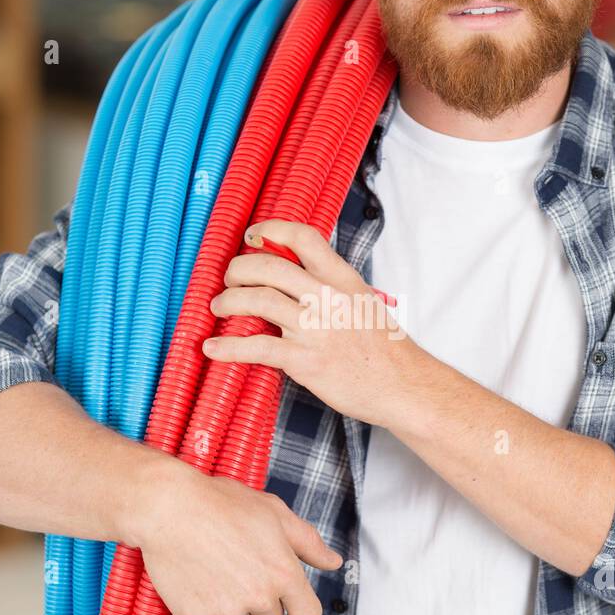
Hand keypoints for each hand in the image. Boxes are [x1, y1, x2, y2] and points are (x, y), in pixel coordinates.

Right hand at [132, 454, 342, 614]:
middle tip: (236, 566)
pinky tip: (200, 592)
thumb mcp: (274, 512)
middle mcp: (260, 596)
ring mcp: (228, 609)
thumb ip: (308, 542)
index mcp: (284, 572)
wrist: (168, 508)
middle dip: (258, 599)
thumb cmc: (222, 504)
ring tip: (213, 569)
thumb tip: (333, 562)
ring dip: (231, 606)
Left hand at [202, 218, 419, 426]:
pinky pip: (256, 347)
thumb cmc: (384, 348)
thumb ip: (332, 287)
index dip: (271, 229)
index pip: (303, 237)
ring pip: (258, 300)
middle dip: (238, 269)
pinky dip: (228, 347)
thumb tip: (297, 276)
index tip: (252, 234)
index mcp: (342, 278)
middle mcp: (327, 297)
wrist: (402, 385)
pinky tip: (212, 349)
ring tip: (218, 307)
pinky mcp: (305, 360)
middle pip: (269, 266)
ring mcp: (315, 328)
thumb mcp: (364, 302)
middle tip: (228, 279)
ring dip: (228, 301)